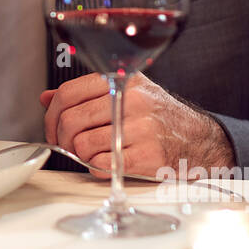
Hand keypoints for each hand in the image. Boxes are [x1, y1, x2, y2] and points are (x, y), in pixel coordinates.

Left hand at [39, 73, 235, 177]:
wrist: (202, 140)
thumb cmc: (161, 116)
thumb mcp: (127, 92)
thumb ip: (86, 94)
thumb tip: (46, 98)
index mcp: (123, 80)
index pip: (69, 93)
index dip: (52, 115)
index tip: (53, 126)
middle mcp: (131, 100)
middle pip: (72, 121)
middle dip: (61, 138)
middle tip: (67, 145)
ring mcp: (140, 128)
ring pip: (83, 145)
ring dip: (80, 155)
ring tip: (92, 154)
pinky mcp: (147, 156)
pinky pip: (102, 165)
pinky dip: (97, 168)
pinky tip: (108, 163)